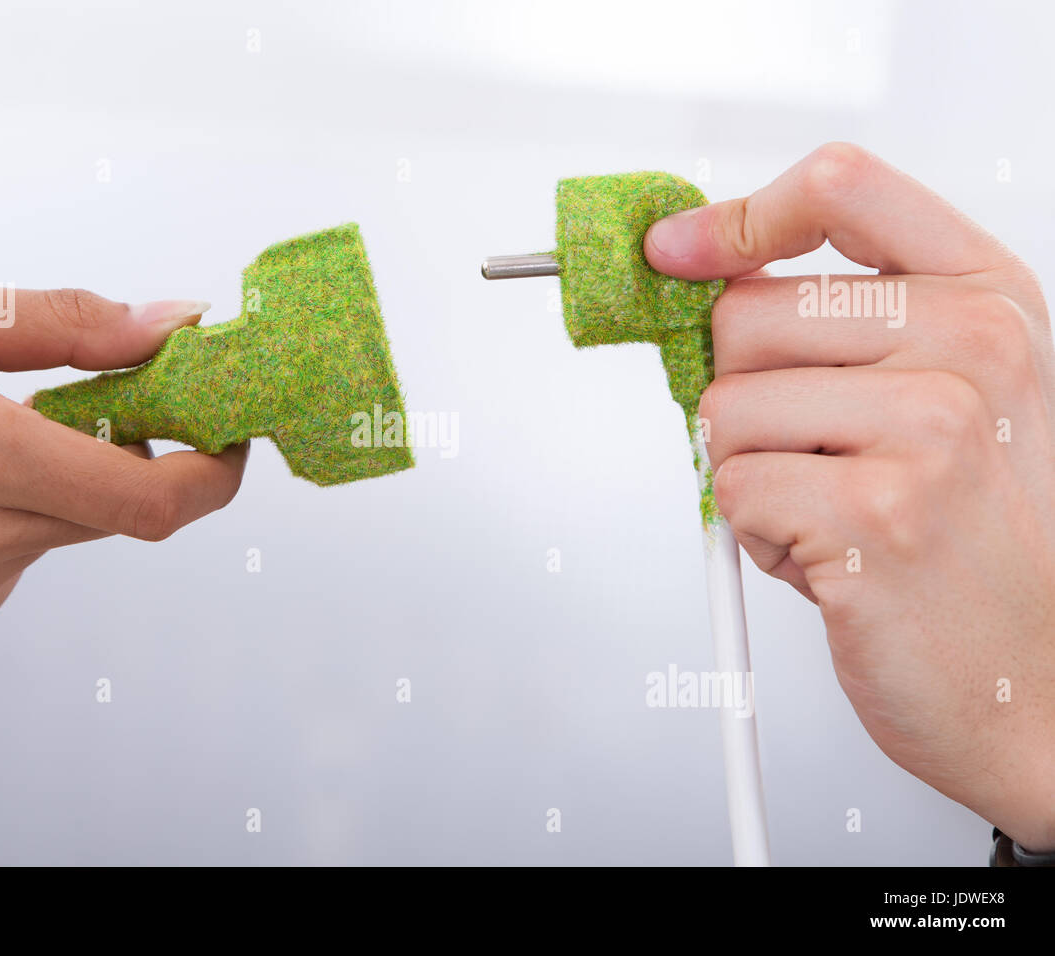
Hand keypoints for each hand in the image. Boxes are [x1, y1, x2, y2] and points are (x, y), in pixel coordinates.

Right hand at [0, 282, 247, 655]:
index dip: (212, 473)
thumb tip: (164, 326)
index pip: (147, 497)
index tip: (227, 438)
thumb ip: (62, 323)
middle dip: (126, 458)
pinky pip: (19, 572)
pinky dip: (7, 529)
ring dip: (52, 491)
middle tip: (86, 407)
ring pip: (66, 538)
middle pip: (117, 513)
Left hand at [645, 143, 1054, 850]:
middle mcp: (973, 345)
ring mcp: (931, 428)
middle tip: (817, 456)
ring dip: (750, 475)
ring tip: (833, 513)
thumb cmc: (966, 535)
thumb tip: (691, 272)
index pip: (841, 185)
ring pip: (723, 409)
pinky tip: (830, 558)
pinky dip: (754, 536)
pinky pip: (730, 490)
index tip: (677, 253)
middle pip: (742, 313)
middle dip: (744, 396)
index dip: (734, 218)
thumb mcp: (942, 393)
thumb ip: (839, 322)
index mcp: (986, 297)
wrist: (1035, 676)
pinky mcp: (876, 511)